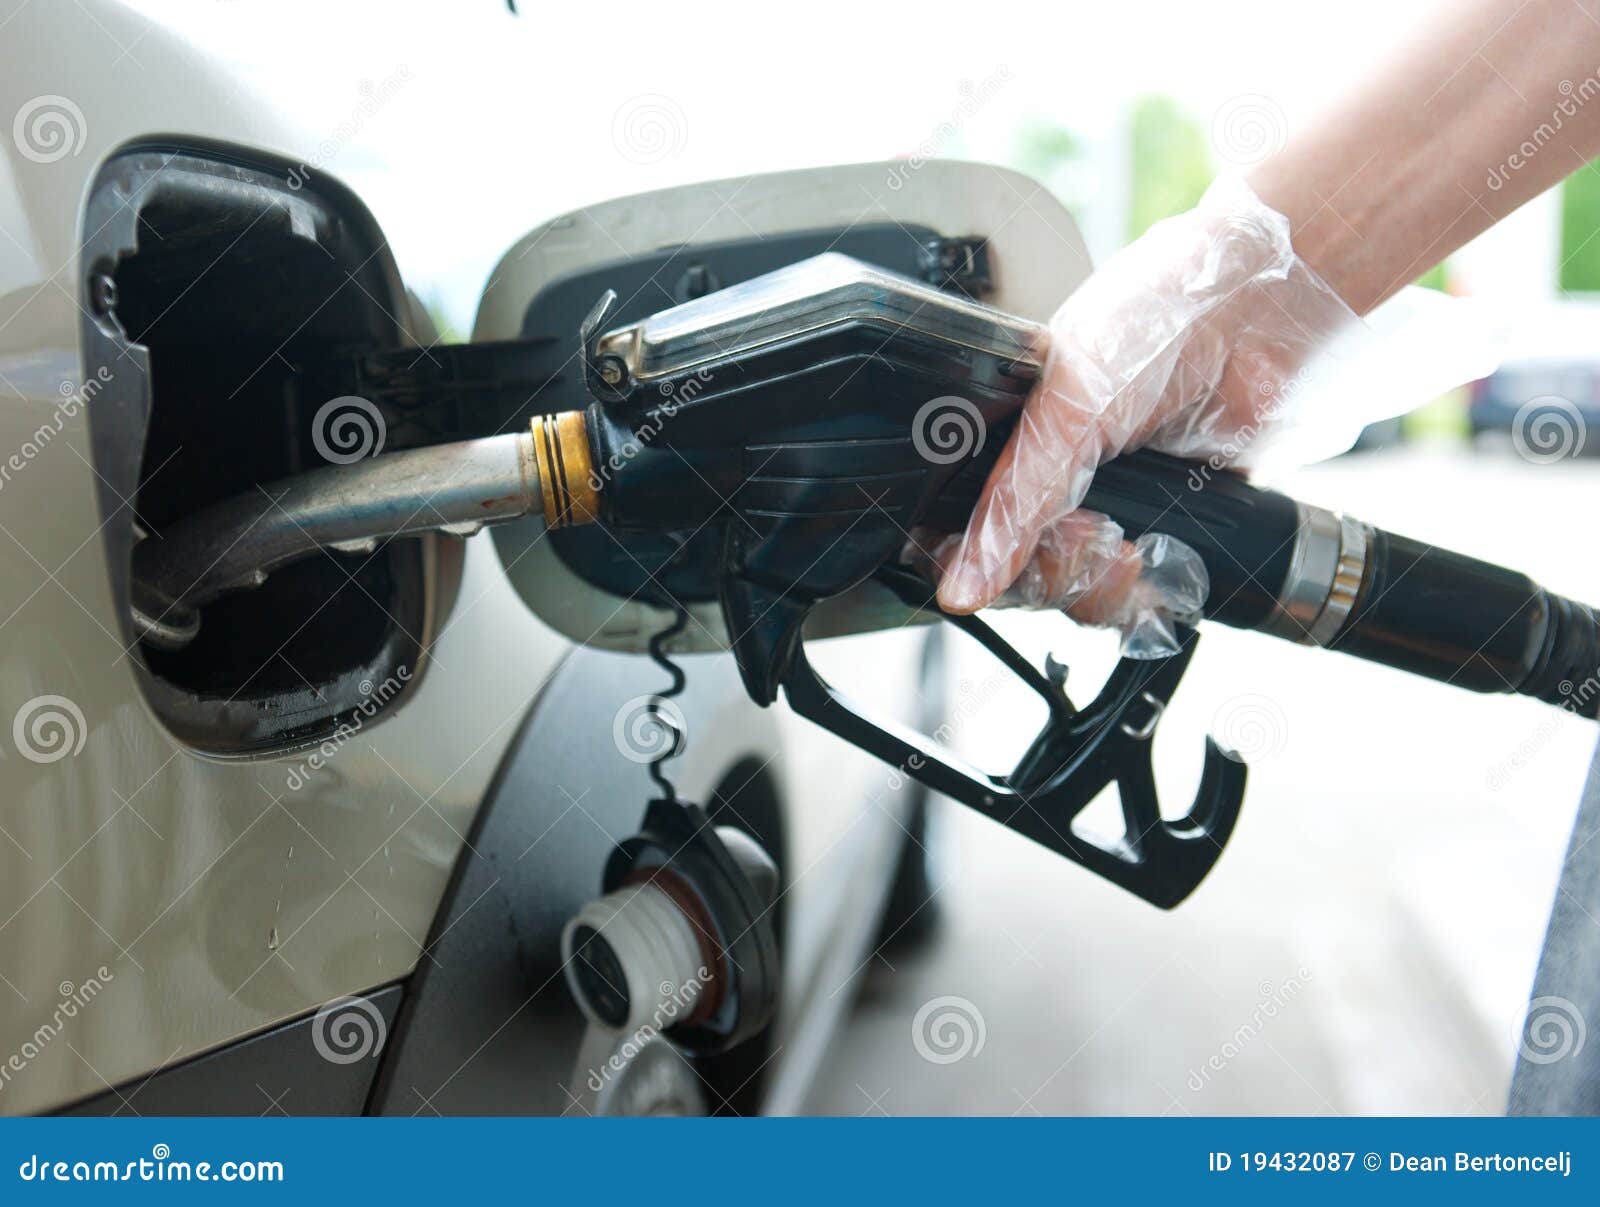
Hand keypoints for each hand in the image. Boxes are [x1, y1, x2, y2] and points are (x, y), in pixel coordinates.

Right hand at [936, 177, 1359, 640]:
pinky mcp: (1170, 530)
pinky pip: (1136, 600)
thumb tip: (964, 581)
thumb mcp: (1069, 411)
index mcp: (1015, 439)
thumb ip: (1015, 503)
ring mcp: (1115, 506)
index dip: (975, 560)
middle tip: (1083, 538)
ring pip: (1075, 593)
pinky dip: (1142, 598)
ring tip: (1126, 548)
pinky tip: (1155, 561)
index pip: (966, 528)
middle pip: (1020, 573)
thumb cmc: (1161, 321)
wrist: (1272, 311)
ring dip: (1096, 588)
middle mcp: (1058, 479)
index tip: (999, 565)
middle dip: (1050, 572)